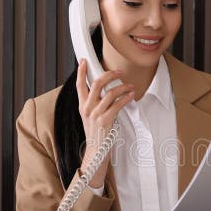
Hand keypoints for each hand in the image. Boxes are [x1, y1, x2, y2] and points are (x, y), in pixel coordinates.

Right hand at [76, 60, 134, 187]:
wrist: (96, 150)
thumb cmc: (97, 132)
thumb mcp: (90, 116)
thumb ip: (94, 103)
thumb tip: (104, 89)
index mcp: (82, 105)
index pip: (79, 85)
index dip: (81, 72)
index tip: (84, 60)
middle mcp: (87, 108)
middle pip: (97, 84)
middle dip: (109, 75)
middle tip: (119, 72)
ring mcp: (95, 114)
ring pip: (109, 93)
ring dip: (122, 87)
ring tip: (130, 86)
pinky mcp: (105, 120)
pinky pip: (117, 104)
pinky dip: (125, 98)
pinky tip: (131, 95)